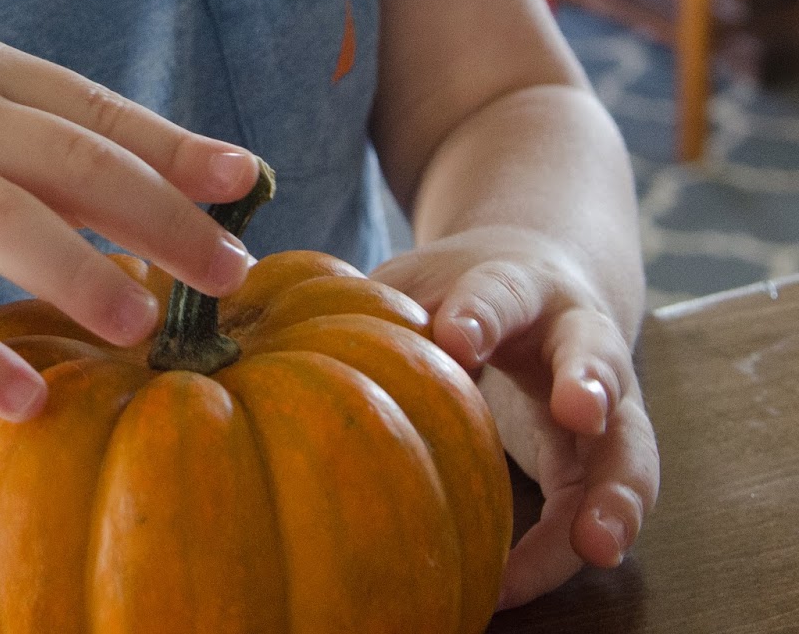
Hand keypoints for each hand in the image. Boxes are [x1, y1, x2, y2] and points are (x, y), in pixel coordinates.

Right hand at [0, 26, 258, 420]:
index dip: (172, 145)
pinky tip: (23, 396)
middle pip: (66, 158)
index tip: (248, 182)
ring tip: (144, 327)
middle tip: (230, 271)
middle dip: (157, 213)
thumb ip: (30, 130)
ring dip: (77, 271)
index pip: (91, 108)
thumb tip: (150, 183)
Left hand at [373, 226, 659, 608]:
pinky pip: (596, 505)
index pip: (499, 293)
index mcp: (515, 284)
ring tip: (597, 542)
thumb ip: (355, 303)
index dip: (479, 314)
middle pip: (597, 354)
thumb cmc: (452, 292)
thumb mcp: (411, 283)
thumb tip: (244, 312)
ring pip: (629, 444)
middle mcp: (574, 336)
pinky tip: (515, 590)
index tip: (454, 340)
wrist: (539, 286)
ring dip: (618, 492)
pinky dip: (566, 550)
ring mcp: (602, 402)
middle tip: (578, 412)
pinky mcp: (601, 459)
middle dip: (588, 381)